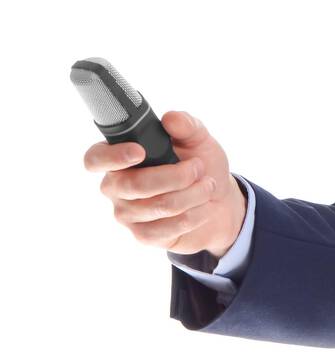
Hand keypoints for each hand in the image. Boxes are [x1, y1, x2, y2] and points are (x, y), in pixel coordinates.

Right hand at [85, 111, 246, 258]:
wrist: (220, 202)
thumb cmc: (201, 166)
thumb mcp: (199, 141)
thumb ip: (187, 126)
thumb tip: (171, 118)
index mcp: (121, 158)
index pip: (95, 158)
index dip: (112, 157)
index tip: (139, 152)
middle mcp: (116, 187)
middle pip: (132, 185)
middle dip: (175, 176)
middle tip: (198, 167)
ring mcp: (127, 214)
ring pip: (158, 206)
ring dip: (193, 194)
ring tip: (208, 185)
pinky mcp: (144, 235)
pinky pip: (168, 226)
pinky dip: (195, 214)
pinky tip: (203, 207)